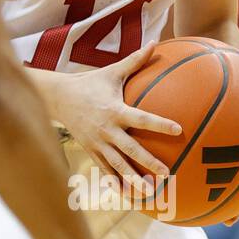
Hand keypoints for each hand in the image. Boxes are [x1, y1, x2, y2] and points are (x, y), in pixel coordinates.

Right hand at [29, 42, 178, 194]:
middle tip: (166, 172)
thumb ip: (136, 60)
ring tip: (149, 192)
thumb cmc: (91, 82)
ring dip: (133, 179)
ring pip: (117, 164)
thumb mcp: (112, 71)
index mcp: (115, 110)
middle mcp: (107, 129)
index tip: (179, 130)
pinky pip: (105, 170)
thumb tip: (157, 42)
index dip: (159, 124)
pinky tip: (128, 196)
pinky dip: (115, 183)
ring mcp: (98, 143)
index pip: (141, 118)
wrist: (59, 98)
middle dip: (148, 161)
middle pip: (130, 148)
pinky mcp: (91, 150)